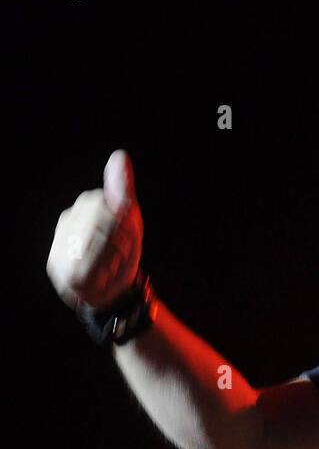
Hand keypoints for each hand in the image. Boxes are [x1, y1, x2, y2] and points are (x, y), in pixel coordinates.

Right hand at [46, 149, 142, 311]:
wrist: (116, 292)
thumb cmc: (122, 255)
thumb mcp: (130, 220)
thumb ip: (122, 189)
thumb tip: (119, 155)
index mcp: (82, 208)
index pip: (105, 205)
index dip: (123, 225)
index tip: (126, 240)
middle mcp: (66, 223)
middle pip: (99, 221)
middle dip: (119, 241)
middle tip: (119, 255)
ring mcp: (59, 245)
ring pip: (93, 243)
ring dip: (111, 257)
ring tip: (110, 265)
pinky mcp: (58, 268)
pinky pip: (84, 265)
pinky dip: (100, 272)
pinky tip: (101, 276)